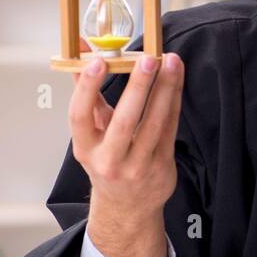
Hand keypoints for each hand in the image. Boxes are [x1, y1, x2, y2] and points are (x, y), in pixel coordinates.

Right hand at [69, 45, 183, 256]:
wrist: (128, 205)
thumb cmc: (108, 159)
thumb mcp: (90, 133)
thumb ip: (86, 92)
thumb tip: (80, 50)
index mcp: (86, 149)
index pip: (80, 116)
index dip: (87, 88)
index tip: (97, 61)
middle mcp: (110, 160)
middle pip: (124, 120)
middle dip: (137, 87)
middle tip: (148, 59)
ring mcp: (138, 165)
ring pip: (154, 122)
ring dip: (165, 89)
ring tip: (171, 62)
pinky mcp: (162, 164)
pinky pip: (170, 127)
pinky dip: (174, 101)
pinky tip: (176, 80)